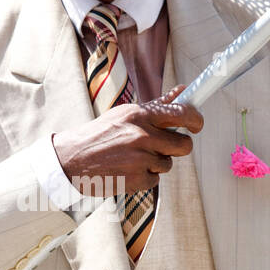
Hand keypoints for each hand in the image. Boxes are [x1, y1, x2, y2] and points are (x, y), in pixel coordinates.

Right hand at [52, 85, 203, 194]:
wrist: (73, 159)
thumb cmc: (101, 134)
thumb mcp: (125, 114)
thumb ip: (157, 106)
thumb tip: (182, 90)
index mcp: (140, 115)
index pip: (182, 113)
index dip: (196, 120)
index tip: (196, 124)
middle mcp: (142, 136)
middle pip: (184, 145)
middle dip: (179, 146)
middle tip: (168, 145)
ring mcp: (140, 159)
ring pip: (168, 163)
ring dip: (157, 162)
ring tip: (135, 157)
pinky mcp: (137, 179)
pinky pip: (156, 179)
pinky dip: (145, 176)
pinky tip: (128, 169)